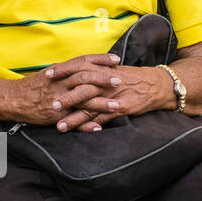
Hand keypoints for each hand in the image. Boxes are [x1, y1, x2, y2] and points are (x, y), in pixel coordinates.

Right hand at [13, 53, 124, 128]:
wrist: (14, 100)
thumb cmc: (33, 86)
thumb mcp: (50, 73)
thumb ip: (67, 70)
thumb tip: (83, 65)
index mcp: (60, 71)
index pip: (83, 61)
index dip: (100, 59)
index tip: (116, 59)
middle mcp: (60, 83)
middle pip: (85, 77)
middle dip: (104, 78)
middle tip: (120, 80)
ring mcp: (58, 99)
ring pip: (82, 99)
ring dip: (101, 103)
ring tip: (117, 105)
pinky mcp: (55, 116)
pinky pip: (72, 120)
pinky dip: (86, 124)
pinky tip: (99, 127)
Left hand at [36, 58, 175, 129]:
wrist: (155, 84)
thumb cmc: (131, 77)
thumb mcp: (111, 69)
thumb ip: (94, 71)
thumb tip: (75, 73)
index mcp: (101, 70)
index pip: (78, 67)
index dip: (62, 71)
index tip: (46, 75)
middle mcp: (105, 82)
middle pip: (80, 89)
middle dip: (64, 98)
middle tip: (48, 105)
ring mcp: (112, 96)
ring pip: (89, 108)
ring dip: (73, 119)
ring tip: (59, 126)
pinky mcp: (121, 108)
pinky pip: (103, 118)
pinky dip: (92, 126)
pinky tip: (81, 132)